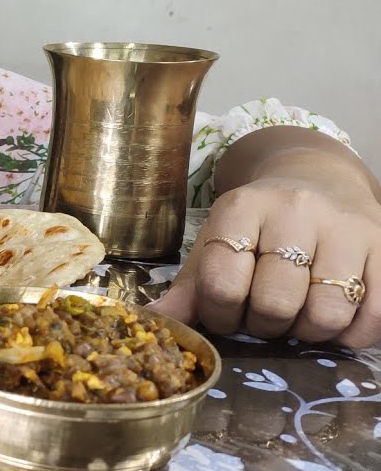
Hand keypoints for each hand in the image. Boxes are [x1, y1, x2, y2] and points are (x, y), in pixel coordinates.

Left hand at [152, 177, 380, 347]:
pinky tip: (333, 323)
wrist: (316, 180)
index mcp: (242, 208)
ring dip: (308, 333)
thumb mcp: (216, 244)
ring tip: (297, 318)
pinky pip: (373, 315)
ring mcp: (345, 228)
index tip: (225, 313)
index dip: (219, 313)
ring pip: (327, 313)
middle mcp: (295, 211)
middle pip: (276, 302)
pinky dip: (350, 336)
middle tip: (263, 317)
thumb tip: (157, 321)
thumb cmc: (257, 225)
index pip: (222, 283)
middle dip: (263, 326)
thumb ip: (190, 287)